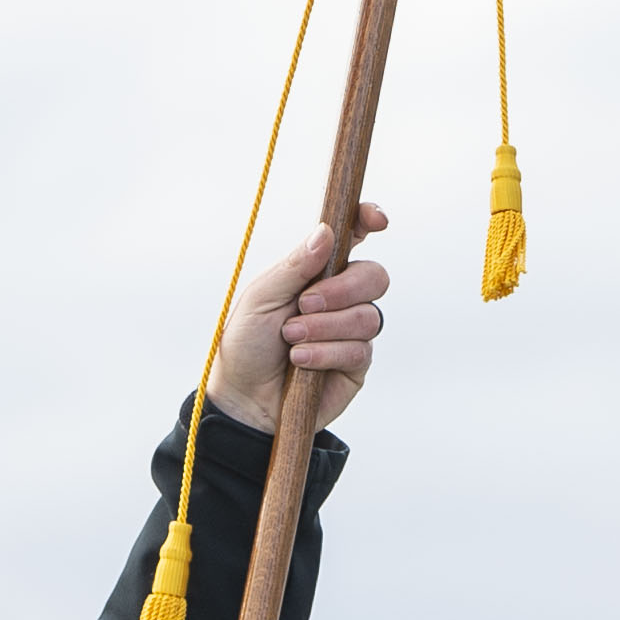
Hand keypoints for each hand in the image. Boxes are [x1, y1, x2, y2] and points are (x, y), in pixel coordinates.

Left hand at [209, 206, 385, 433]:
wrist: (244, 399)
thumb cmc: (247, 344)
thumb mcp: (261, 298)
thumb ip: (294, 266)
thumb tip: (326, 233)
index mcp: (317, 272)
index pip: (352, 237)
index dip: (368, 221)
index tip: (375, 220)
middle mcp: (340, 298)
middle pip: (374, 276)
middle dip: (342, 289)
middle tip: (305, 304)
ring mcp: (351, 331)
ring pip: (368, 315)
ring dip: (325, 326)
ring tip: (292, 339)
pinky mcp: (356, 364)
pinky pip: (360, 349)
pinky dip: (326, 352)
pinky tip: (301, 360)